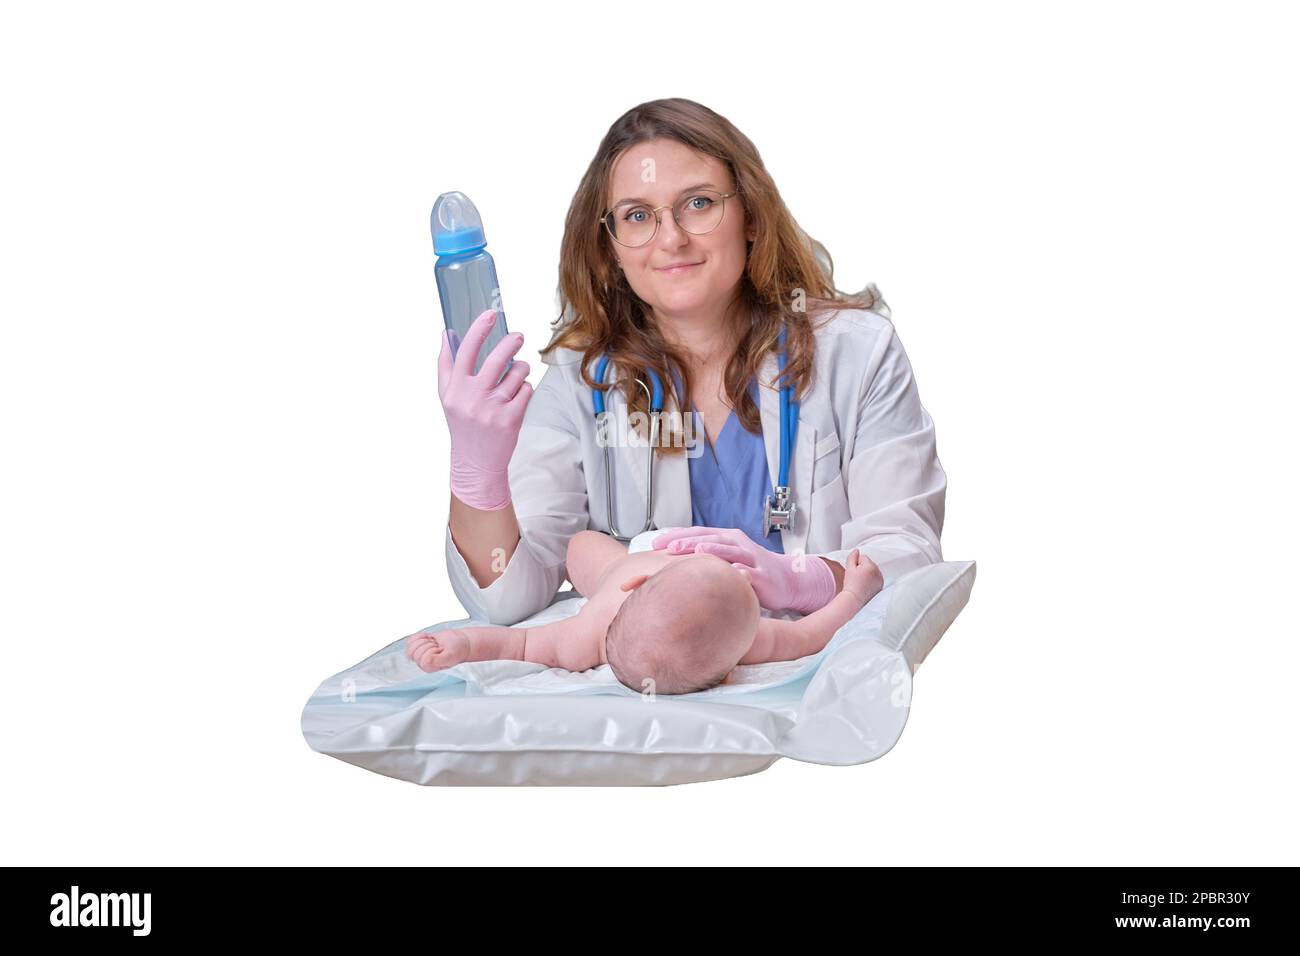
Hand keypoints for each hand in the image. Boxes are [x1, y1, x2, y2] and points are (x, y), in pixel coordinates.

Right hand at [437, 308, 531, 509]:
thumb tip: (445, 334)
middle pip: (497, 359)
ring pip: (517, 373)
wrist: (476, 463)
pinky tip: (516, 397)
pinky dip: (525, 389)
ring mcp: (492, 409)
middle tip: (517, 336)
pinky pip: (526, 390)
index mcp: (454, 389)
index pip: (465, 352)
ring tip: (515, 375)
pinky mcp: (511, 419)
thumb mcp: (447, 397)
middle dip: (511, 342)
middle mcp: (472, 398)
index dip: (478, 330)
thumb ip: (446, 365)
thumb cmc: (462, 425)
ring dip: (520, 369)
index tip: (489, 315)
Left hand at [650, 526, 836, 613]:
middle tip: (667, 547)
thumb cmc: (751, 570)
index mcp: (726, 538)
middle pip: (710, 539)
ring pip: (730, 551)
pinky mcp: (763, 575)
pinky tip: (729, 572)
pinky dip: (739, 572)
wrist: (787, 580)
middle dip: (688, 542)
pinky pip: (750, 573)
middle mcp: (738, 544)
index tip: (654, 543)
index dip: (676, 536)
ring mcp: (751, 558)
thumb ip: (705, 560)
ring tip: (696, 552)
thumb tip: (670, 566)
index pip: (697, 533)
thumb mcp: (727, 561)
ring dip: (713, 551)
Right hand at [841, 548, 883, 606]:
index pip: (863, 557)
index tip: (854, 573)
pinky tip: (865, 585)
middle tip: (856, 578)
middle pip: (869, 563)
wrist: (854, 599)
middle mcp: (878, 572)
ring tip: (861, 582)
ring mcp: (880, 579)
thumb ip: (852, 557)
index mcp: (871, 566)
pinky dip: (871, 579)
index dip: (856, 564)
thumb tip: (856, 550)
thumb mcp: (849, 568)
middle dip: (862, 568)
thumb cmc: (851, 585)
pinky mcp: (881, 585)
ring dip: (867, 573)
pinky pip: (876, 577)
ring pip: (872, 570)